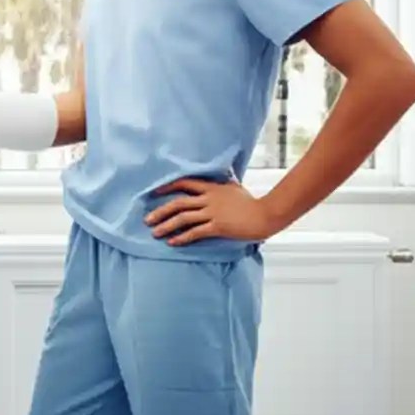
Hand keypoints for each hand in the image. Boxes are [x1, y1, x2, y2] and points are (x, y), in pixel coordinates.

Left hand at [145, 178, 278, 245]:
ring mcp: (213, 212)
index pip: (184, 183)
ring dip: (167, 226)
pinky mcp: (218, 226)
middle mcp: (209, 199)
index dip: (167, 186)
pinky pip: (195, 232)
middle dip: (160, 211)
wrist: (266, 214)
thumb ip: (224, 181)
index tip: (154, 191)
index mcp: (212, 188)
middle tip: (147, 219)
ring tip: (155, 233)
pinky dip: (182, 237)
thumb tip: (224, 171)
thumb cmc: (252, 202)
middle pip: (178, 203)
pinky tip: (173, 242)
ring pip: (183, 218)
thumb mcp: (235, 187)